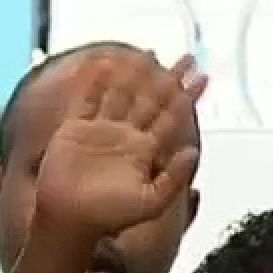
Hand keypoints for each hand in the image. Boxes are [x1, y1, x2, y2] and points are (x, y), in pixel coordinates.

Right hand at [34, 54, 202, 240]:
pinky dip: (94, 81)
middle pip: (152, 99)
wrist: (68, 220)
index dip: (188, 97)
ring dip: (136, 73)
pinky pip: (86, 99)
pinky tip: (105, 63)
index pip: (171, 117)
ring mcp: (99, 131)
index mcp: (144, 151)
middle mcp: (125, 137)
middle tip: (188, 57)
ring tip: (151, 52)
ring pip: (122, 94)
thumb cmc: (108, 217)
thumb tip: (194, 152)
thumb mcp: (150, 203)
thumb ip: (173, 178)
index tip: (204, 77)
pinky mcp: (74, 130)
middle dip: (170, 78)